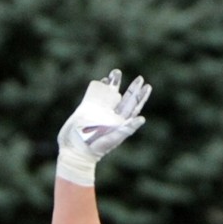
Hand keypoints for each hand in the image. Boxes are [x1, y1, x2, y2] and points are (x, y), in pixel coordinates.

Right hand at [56, 69, 150, 186]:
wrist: (75, 151)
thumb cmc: (95, 148)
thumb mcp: (113, 139)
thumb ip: (126, 129)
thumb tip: (142, 119)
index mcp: (120, 122)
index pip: (134, 107)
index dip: (141, 97)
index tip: (147, 86)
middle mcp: (112, 115)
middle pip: (125, 99)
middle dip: (132, 88)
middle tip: (139, 78)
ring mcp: (99, 112)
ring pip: (110, 94)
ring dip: (114, 83)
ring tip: (116, 72)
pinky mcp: (87, 109)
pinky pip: (95, 95)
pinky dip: (99, 87)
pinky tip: (103, 80)